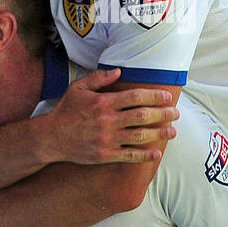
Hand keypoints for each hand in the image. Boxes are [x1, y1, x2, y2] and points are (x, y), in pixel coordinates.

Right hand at [44, 67, 177, 163]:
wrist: (51, 138)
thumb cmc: (66, 110)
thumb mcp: (78, 88)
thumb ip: (99, 78)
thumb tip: (119, 71)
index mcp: (103, 103)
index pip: (135, 97)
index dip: (154, 96)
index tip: (167, 96)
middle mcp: (107, 121)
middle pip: (143, 116)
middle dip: (163, 114)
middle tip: (176, 113)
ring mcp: (107, 139)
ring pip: (140, 136)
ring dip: (160, 133)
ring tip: (173, 131)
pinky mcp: (105, 155)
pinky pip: (130, 155)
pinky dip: (145, 155)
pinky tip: (157, 152)